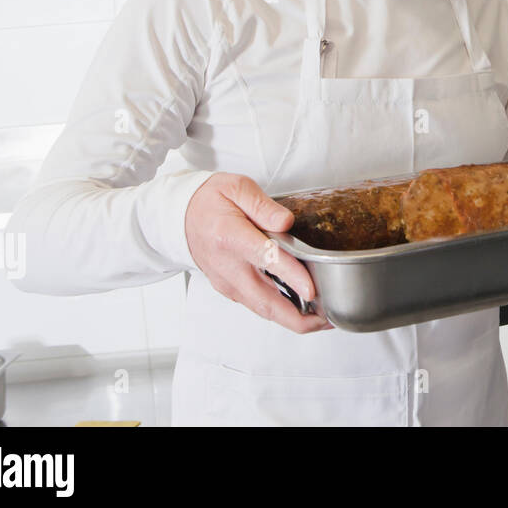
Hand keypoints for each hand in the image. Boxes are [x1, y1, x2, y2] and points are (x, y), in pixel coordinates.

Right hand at [185, 172, 331, 332]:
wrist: (179, 217)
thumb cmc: (210, 201)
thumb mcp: (237, 188)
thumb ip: (263, 205)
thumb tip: (286, 222)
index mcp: (231, 237)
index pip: (265, 259)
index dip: (291, 276)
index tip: (312, 290)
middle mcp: (228, 266)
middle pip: (265, 301)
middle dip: (299, 317)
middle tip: (328, 319)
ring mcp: (227, 282)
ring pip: (262, 309)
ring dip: (293, 319)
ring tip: (323, 319)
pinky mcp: (229, 289)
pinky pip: (257, 305)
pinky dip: (280, 312)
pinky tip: (302, 308)